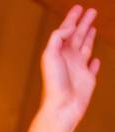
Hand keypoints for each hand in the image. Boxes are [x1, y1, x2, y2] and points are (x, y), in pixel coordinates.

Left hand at [41, 5, 99, 127]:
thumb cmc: (54, 83)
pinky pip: (92, 68)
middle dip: (83, 23)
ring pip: (85, 48)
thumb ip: (58, 37)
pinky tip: (95, 59)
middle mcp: (68, 59)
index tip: (78, 8)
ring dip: (89, 37)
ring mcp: (78, 69)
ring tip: (92, 27)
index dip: (72, 19)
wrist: (62, 106)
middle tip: (91, 11)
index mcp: (58, 52)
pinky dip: (94, 63)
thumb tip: (70, 27)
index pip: (66, 30)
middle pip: (77, 36)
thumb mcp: (50, 55)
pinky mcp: (87, 79)